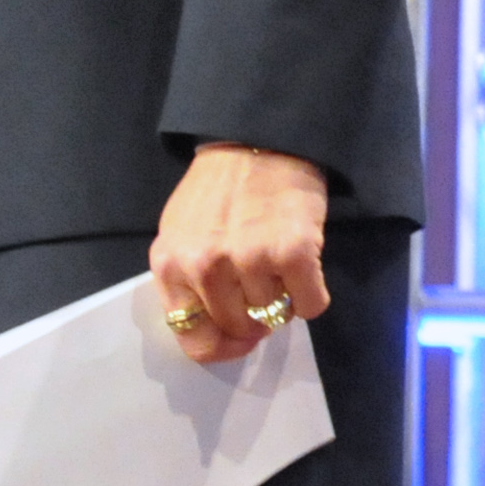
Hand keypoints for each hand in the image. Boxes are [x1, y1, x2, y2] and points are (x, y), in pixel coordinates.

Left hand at [150, 144, 331, 365]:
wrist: (261, 138)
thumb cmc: (220, 187)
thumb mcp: (183, 233)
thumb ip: (189, 280)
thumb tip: (219, 330)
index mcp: (171, 264)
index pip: (193, 339)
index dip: (223, 347)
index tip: (240, 340)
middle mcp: (206, 268)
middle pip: (241, 328)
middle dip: (257, 316)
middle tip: (265, 287)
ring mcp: (250, 261)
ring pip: (275, 316)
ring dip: (284, 299)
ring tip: (281, 264)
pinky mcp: (294, 252)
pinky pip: (310, 305)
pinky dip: (313, 294)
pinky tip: (305, 266)